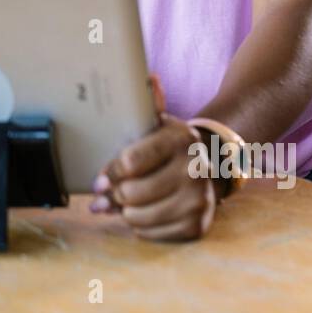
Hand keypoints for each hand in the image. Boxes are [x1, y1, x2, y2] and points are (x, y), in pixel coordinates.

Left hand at [90, 74, 216, 240]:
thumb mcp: (161, 123)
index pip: (130, 162)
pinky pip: (150, 234)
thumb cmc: (171, 146)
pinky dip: (140, 226)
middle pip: (131, 193)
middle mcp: (195, 171)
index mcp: (181, 140)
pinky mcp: (197, 227)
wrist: (211, 168)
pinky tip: (145, 212)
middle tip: (108, 192)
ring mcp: (199, 201)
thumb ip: (150, 101)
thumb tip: (148, 78)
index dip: (109, 172)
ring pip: (137, 217)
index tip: (100, 179)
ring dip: (125, 211)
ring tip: (126, 201)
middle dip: (114, 194)